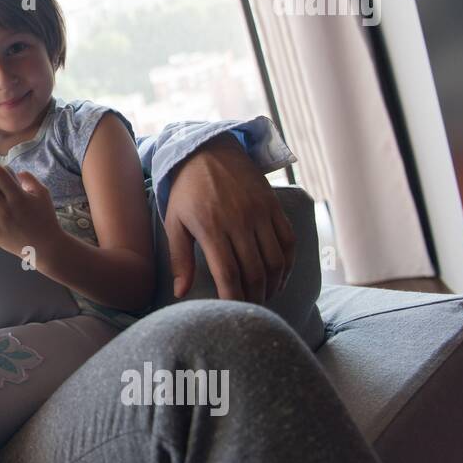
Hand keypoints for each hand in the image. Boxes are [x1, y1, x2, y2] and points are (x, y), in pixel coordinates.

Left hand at [164, 134, 294, 302]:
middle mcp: (239, 221)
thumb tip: (180, 293)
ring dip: (273, 284)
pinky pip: (288, 241)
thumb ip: (179, 259)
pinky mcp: (273, 206)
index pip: (228, 273)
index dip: (232, 297)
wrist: (207, 151)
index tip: (232, 312)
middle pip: (255, 271)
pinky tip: (279, 277)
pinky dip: (288, 264)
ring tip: (264, 296)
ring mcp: (260, 213)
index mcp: (211, 227)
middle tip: (250, 309)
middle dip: (254, 296)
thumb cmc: (186, 192)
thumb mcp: (174, 223)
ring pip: (275, 260)